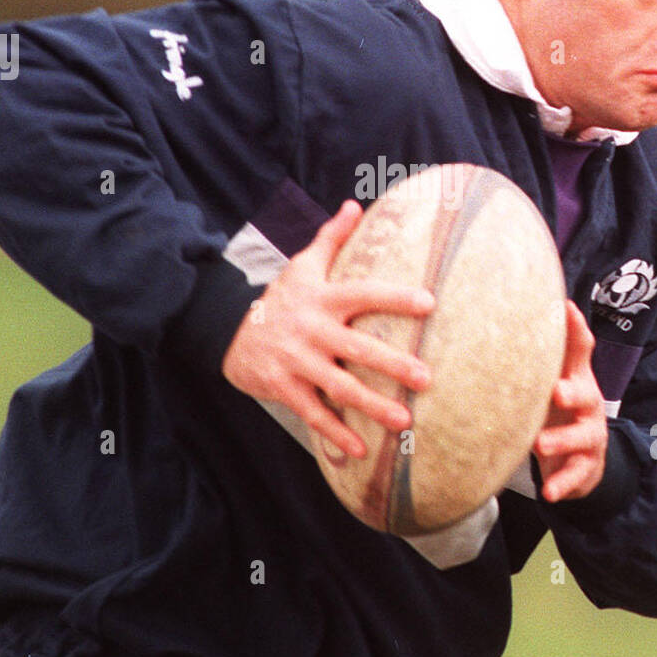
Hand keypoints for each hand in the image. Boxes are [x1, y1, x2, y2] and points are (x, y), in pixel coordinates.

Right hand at [222, 200, 433, 459]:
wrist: (227, 330)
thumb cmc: (280, 298)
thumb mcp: (303, 265)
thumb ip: (331, 238)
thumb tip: (355, 204)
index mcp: (323, 298)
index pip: (364, 294)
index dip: (395, 297)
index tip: (429, 303)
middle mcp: (312, 330)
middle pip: (358, 348)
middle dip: (393, 364)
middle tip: (426, 378)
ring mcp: (297, 361)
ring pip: (339, 387)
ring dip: (372, 406)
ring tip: (404, 422)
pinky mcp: (284, 387)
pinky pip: (313, 414)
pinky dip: (336, 434)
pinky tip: (361, 452)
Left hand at [535, 301, 607, 501]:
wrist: (585, 458)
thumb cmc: (563, 408)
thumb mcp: (561, 376)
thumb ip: (557, 345)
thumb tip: (551, 299)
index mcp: (577, 380)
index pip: (581, 351)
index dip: (576, 330)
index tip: (566, 307)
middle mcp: (588, 406)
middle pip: (587, 395)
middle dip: (573, 392)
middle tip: (556, 391)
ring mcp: (589, 437)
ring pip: (581, 438)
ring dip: (561, 440)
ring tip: (540, 444)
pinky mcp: (585, 467)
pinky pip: (576, 476)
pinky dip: (562, 484)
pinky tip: (548, 492)